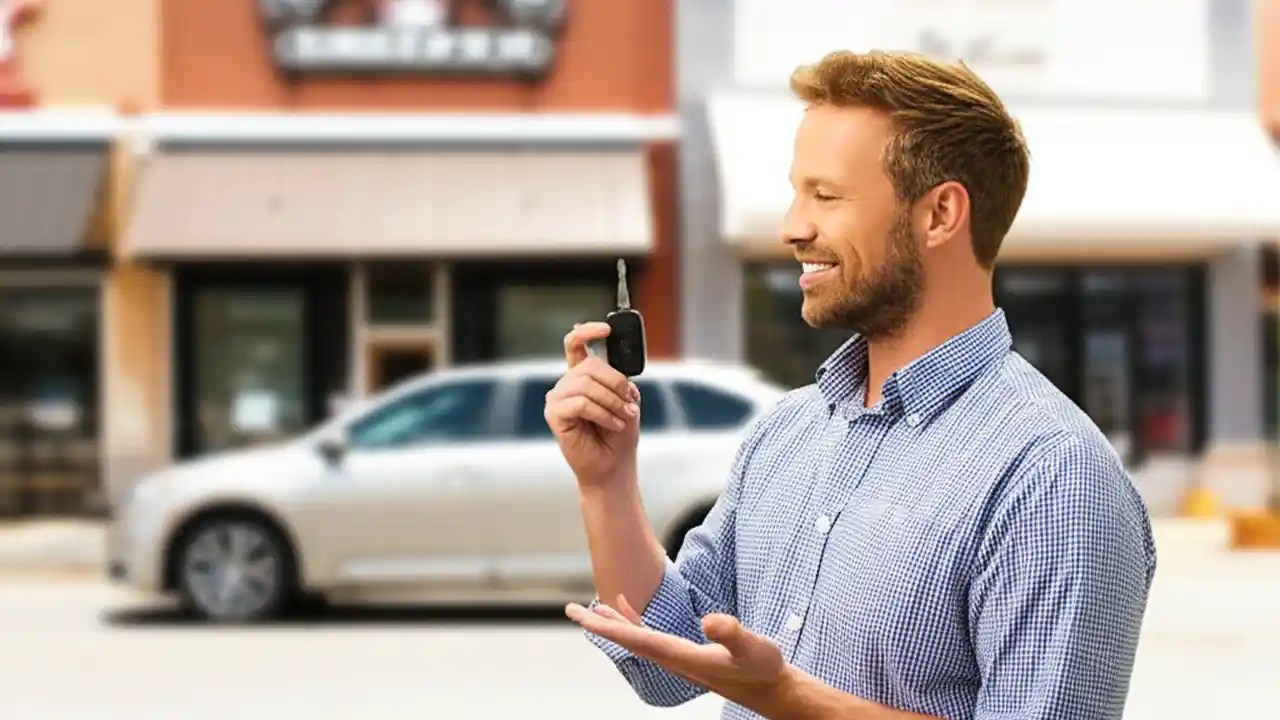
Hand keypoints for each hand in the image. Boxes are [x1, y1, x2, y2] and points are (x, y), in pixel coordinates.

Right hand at [545, 322, 641, 485]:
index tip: (606, 328)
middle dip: (616, 383)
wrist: (613, 465)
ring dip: (612, 401)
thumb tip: (618, 372)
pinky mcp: (554, 415)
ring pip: (586, 384)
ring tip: (623, 417)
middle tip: (629, 402)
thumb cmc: (618, 433)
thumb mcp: (626, 400)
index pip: (575, 344)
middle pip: (589, 365)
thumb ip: (619, 380)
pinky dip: (602, 413)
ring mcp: (557, 398)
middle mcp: (567, 384)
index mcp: (581, 376)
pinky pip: (581, 403)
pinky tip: (612, 423)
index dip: (588, 332)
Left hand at [565, 595, 796, 716]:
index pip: (637, 641)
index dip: (609, 628)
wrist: (772, 689)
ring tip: (592, 609)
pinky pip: (650, 638)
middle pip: (628, 641)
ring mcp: (678, 660)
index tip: (583, 618)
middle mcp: (674, 661)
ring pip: (636, 640)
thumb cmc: (763, 668)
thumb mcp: (753, 647)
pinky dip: (634, 624)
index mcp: (682, 657)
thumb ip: (732, 633)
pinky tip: (628, 611)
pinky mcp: (685, 656)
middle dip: (598, 626)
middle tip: (569, 610)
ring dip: (613, 624)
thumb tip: (708, 619)